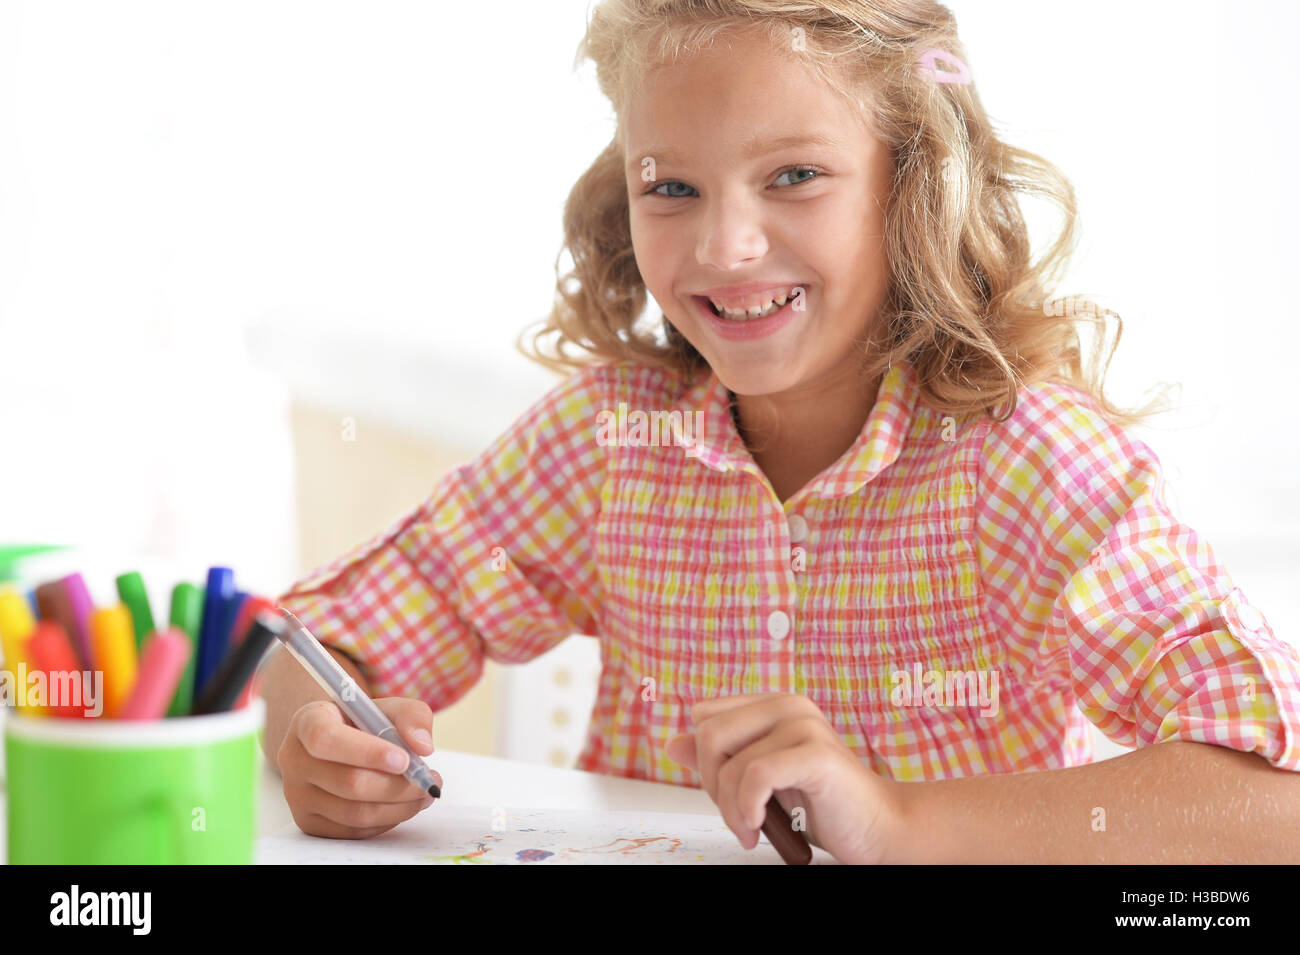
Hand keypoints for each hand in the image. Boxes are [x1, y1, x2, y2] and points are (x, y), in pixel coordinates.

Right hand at [278, 696, 441, 838]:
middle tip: (427, 779)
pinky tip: (402, 804)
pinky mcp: (309, 822)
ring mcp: (297, 795)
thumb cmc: (364, 724)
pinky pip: (354, 830)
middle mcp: (294, 759)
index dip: (367, 752)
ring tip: (422, 792)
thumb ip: (412, 717)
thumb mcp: (389, 709)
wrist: (340, 746)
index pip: (326, 739)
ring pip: (355, 812)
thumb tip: (422, 746)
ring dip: (399, 806)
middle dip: (397, 785)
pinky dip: (387, 820)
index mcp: (307, 722)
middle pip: (348, 782)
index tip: (403, 759)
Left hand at [664, 693, 904, 863]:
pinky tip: (758, 827)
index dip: (707, 760)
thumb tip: (673, 743)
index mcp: (773, 705)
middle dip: (713, 785)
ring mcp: (804, 725)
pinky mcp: (816, 753)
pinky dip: (747, 808)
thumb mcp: (761, 780)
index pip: (705, 718)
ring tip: (752, 830)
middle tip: (738, 815)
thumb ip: (720, 760)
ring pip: (730, 763)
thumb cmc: (823, 804)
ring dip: (732, 810)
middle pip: (709, 735)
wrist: (878, 827)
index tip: (729, 794)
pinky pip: (755, 776)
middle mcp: (788, 705)